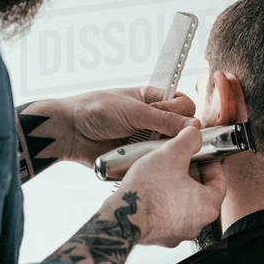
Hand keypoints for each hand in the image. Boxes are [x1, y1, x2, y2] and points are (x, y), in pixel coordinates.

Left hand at [30, 86, 199, 168]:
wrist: (69, 132)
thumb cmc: (96, 110)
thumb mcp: (134, 111)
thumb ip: (165, 120)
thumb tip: (195, 126)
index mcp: (153, 99)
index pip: (184, 105)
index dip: (185, 114)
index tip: (183, 123)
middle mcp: (152, 120)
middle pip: (180, 129)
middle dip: (176, 136)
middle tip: (166, 140)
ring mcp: (145, 140)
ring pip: (169, 149)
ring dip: (162, 152)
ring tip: (151, 152)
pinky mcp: (137, 158)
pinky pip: (153, 163)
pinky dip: (151, 164)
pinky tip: (147, 164)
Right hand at [116, 124, 225, 247]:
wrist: (121, 217)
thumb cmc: (149, 190)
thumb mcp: (172, 153)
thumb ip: (189, 139)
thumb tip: (195, 134)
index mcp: (208, 206)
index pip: (219, 180)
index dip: (211, 162)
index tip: (202, 154)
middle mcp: (197, 224)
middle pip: (201, 192)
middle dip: (192, 173)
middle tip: (180, 160)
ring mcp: (177, 233)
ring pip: (183, 204)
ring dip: (176, 188)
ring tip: (163, 172)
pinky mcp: (160, 236)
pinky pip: (167, 215)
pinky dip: (163, 202)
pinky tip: (151, 189)